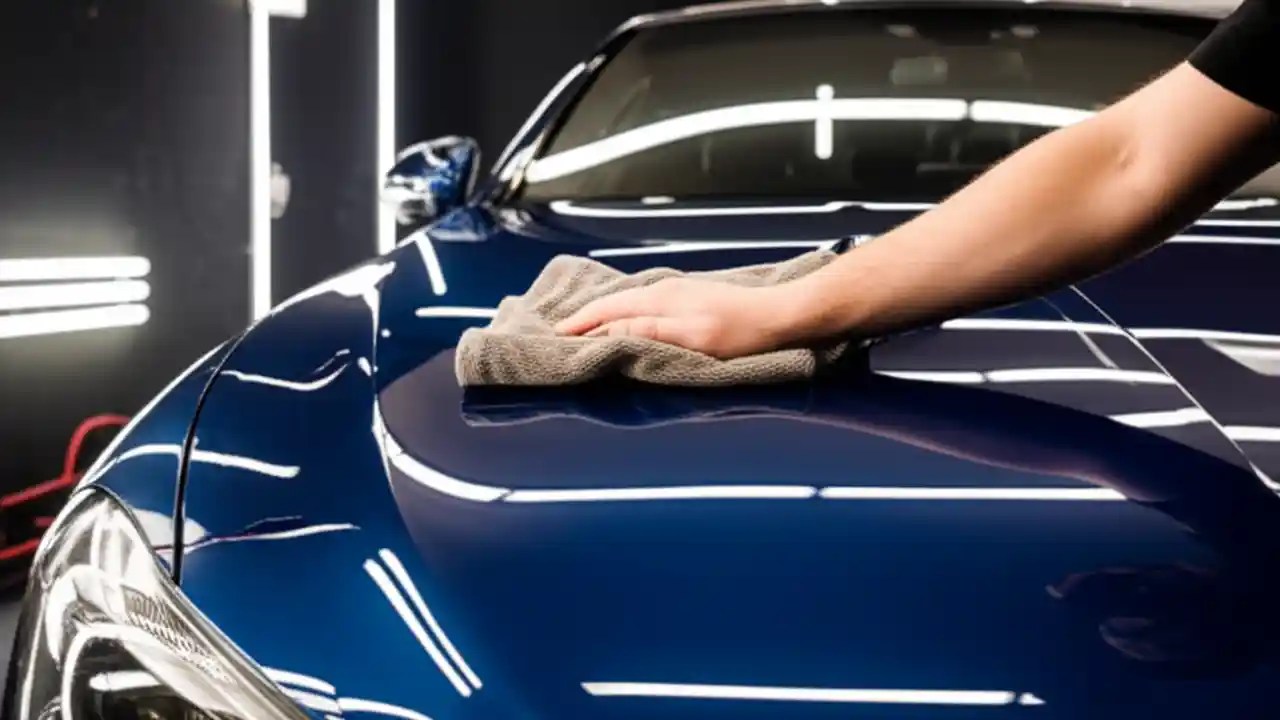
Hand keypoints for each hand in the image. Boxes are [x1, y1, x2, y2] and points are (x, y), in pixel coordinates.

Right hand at [554, 277, 806, 358]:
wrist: (780, 315)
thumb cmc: (740, 333)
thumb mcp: (690, 337)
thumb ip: (645, 332)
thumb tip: (603, 331)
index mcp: (658, 299)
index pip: (606, 312)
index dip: (578, 325)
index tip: (553, 338)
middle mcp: (662, 289)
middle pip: (611, 304)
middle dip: (582, 318)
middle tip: (556, 333)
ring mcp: (675, 291)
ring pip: (625, 302)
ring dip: (600, 315)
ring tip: (580, 328)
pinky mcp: (687, 297)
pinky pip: (640, 304)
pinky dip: (620, 313)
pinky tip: (620, 319)